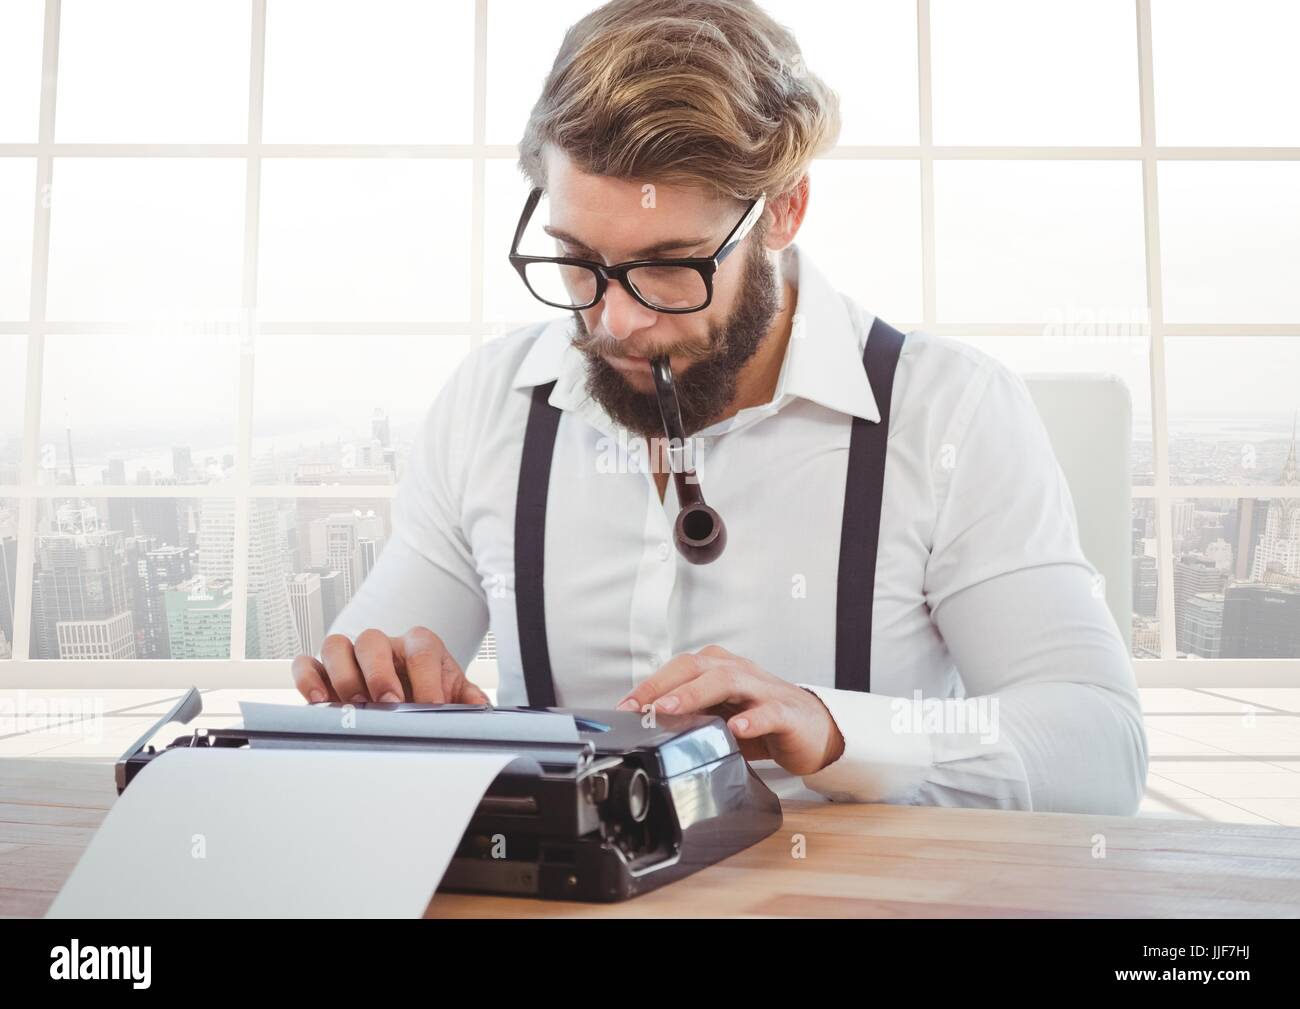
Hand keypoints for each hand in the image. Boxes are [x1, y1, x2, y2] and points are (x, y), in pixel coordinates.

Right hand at [290, 627, 489, 705]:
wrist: (412, 695)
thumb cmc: (431, 690)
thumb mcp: (455, 693)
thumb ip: (469, 698)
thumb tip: (479, 707)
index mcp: (419, 644)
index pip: (421, 649)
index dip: (426, 678)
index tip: (430, 706)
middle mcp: (383, 645)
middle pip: (371, 639)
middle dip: (379, 673)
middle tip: (388, 704)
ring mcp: (352, 655)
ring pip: (336, 645)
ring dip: (343, 675)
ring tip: (354, 706)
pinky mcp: (325, 671)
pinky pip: (307, 663)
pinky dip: (308, 679)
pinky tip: (320, 703)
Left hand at [614, 645, 844, 774]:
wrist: (813, 729)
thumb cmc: (761, 720)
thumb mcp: (720, 717)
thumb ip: (690, 717)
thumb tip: (648, 729)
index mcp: (719, 670)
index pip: (678, 668)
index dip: (650, 685)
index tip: (626, 706)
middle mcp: (738, 672)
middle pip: (697, 668)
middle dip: (664, 686)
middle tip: (641, 707)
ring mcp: (762, 690)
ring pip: (726, 681)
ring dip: (695, 694)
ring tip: (671, 710)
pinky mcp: (785, 713)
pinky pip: (768, 712)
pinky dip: (751, 719)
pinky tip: (736, 728)